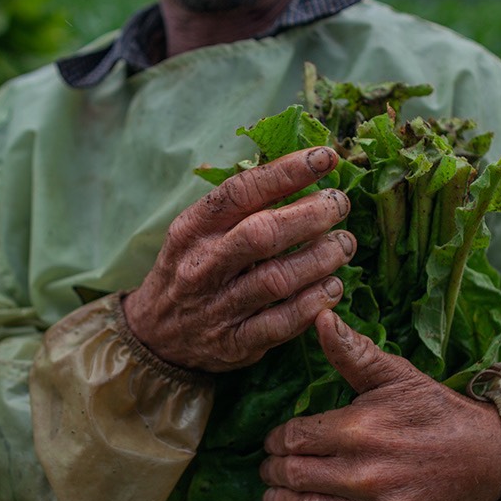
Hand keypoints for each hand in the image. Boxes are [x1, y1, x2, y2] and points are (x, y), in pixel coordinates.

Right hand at [122, 146, 355, 372]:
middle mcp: (202, 266)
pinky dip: (313, 304)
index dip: (287, 171)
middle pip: (263, 234)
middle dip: (311, 215)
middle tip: (339, 204)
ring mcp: (218, 307)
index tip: (325, 158)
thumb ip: (241, 206)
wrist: (157, 335)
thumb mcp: (199, 231)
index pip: (242, 191)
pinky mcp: (235, 343)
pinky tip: (332, 287)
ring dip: (321, 258)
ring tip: (344, 244)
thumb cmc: (192, 269)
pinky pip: (281, 324)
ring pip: (278, 279)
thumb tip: (301, 169)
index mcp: (193, 229)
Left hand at [259, 310, 500, 500]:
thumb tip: (320, 316)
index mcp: (359, 430)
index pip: (292, 439)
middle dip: (274, 473)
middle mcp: (365, 476)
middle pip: (293, 478)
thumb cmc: (436, 412)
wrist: (491, 458)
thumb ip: (352, 352)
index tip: (276, 443)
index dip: (276, 441)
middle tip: (271, 470)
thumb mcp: (395, 376)